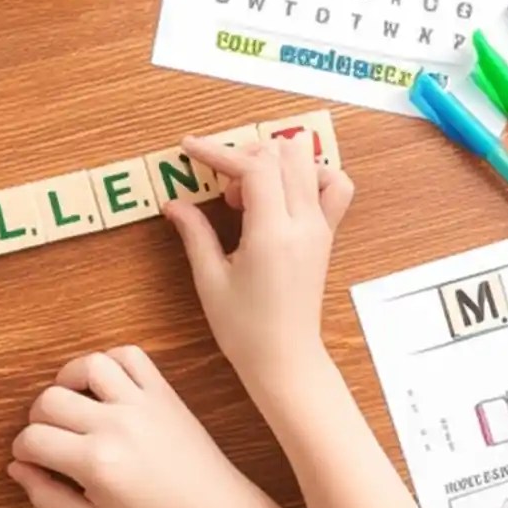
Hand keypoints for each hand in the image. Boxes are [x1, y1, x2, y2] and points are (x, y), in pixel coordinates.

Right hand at [8, 347, 297, 507]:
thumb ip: (49, 496)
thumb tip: (17, 468)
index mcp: (97, 464)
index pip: (33, 438)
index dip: (22, 449)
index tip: (29, 455)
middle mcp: (117, 426)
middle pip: (50, 399)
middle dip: (38, 418)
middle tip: (48, 435)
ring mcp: (142, 404)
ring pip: (88, 365)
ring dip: (69, 378)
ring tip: (70, 400)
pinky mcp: (163, 393)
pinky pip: (131, 355)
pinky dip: (111, 360)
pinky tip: (103, 383)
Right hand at [163, 136, 353, 377]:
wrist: (285, 359)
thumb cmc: (245, 329)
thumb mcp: (209, 279)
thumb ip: (194, 233)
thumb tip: (173, 203)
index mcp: (272, 235)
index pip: (254, 167)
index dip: (218, 151)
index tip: (190, 148)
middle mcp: (303, 224)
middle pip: (283, 155)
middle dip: (244, 155)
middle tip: (221, 188)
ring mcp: (319, 228)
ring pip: (310, 163)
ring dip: (276, 162)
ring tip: (250, 191)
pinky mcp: (325, 235)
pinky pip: (333, 187)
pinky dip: (310, 175)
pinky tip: (282, 193)